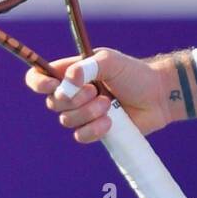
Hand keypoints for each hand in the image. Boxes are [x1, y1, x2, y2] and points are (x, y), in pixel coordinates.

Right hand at [24, 47, 174, 142]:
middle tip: (96, 91)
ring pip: (66, 121)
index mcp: (72, 72)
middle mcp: (74, 93)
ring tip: (108, 104)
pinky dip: (93, 130)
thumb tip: (68, 80)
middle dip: (73, 99)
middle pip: (52, 102)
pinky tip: (110, 122)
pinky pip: (80, 136)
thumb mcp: (111, 61)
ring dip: (87, 113)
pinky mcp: (94, 131)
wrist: (158, 96)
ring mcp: (83, 113)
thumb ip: (88, 66)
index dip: (38, 83)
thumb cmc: (135, 74)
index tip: (52, 85)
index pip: (39, 77)